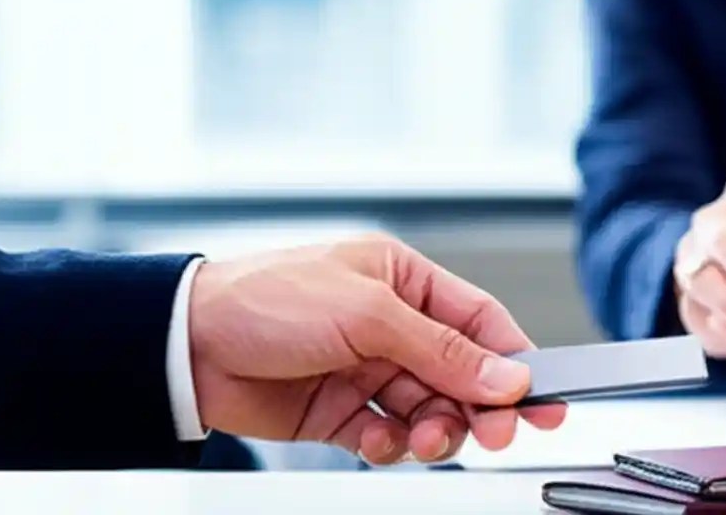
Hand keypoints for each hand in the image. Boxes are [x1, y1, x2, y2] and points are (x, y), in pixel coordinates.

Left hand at [186, 234, 565, 464]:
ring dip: (436, 430)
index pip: (479, 321)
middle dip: (479, 406)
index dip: (513, 360)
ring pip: (427, 410)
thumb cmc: (265, 299)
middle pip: (460, 373)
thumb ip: (441, 350)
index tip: (541, 398)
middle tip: (495, 434)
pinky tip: (379, 442)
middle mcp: (389, 324)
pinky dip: (390, 446)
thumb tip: (505, 376)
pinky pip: (385, 435)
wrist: (184, 346)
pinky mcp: (338, 409)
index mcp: (403, 280)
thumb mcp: (367, 314)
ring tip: (424, 440)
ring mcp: (364, 368)